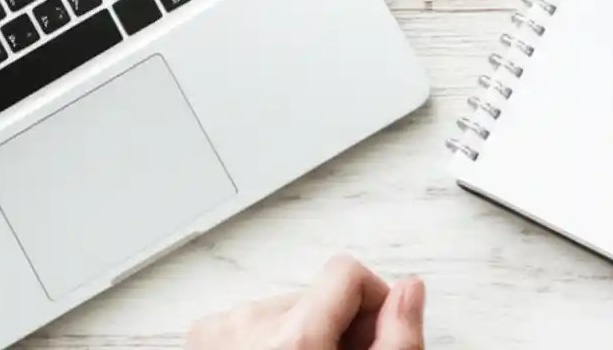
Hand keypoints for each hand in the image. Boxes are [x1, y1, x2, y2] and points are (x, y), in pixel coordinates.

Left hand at [186, 255, 425, 349]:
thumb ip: (397, 338)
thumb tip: (411, 290)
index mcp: (292, 339)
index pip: (347, 271)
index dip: (373, 301)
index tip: (376, 336)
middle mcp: (248, 326)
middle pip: (318, 292)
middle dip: (338, 325)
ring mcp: (219, 331)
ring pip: (286, 307)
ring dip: (304, 335)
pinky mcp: (202, 337)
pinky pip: (251, 320)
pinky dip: (269, 341)